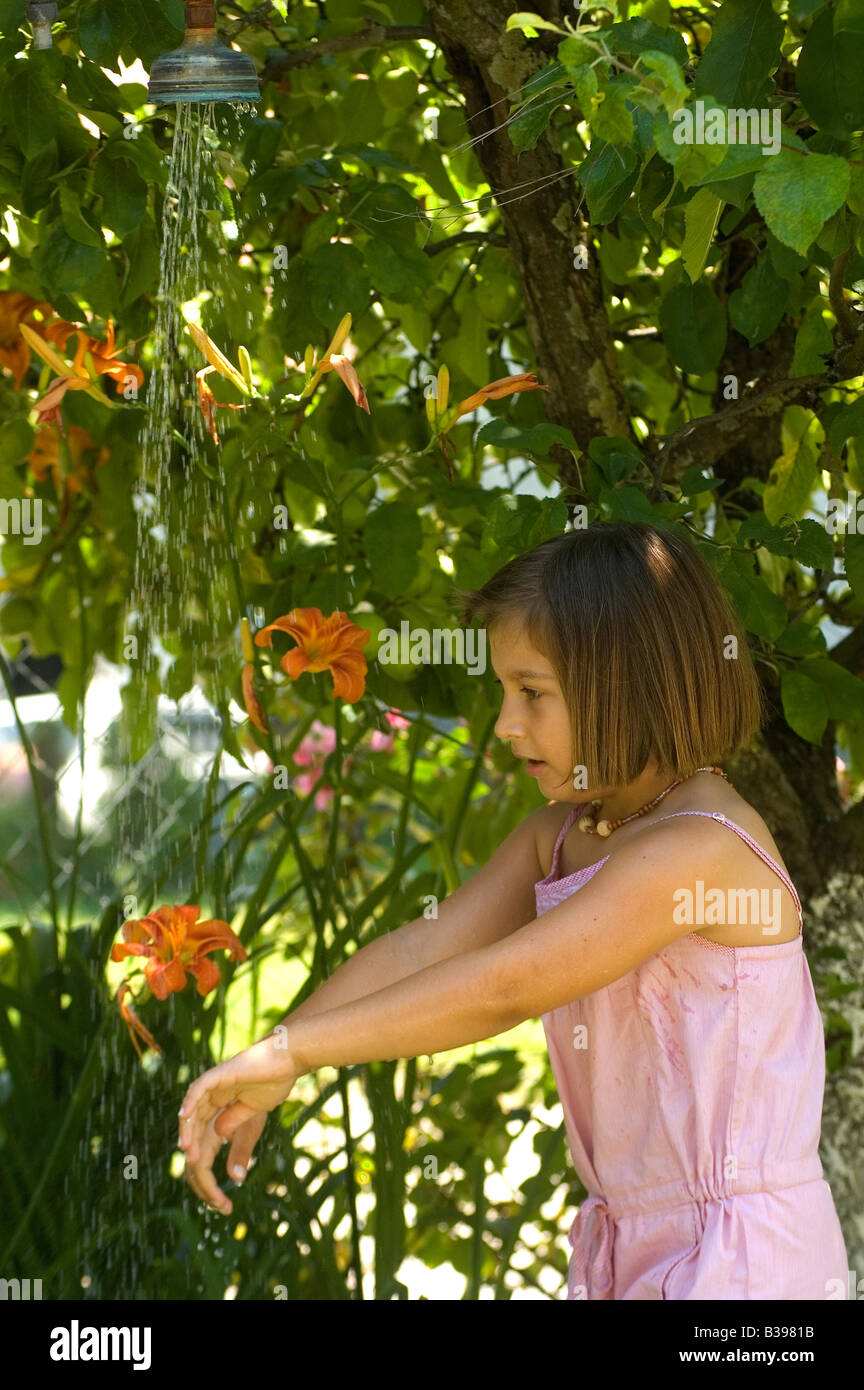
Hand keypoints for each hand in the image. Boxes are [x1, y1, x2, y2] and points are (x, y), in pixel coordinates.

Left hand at [178, 1037, 299, 1210]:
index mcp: (217, 1115)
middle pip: (194, 1140)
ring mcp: (212, 1088)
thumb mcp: (254, 1124)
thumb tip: (232, 1174)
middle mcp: (209, 1103)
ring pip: (190, 1116)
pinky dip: (190, 1105)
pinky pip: (197, 1090)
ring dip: (190, 1139)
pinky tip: (186, 1123)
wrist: (289, 1060)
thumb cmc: (274, 1084)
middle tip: (212, 1197)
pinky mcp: (219, 1074)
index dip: (208, 1181)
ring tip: (193, 1158)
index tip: (221, 1206)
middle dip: (199, 1172)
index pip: (203, 1152)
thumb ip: (239, 1145)